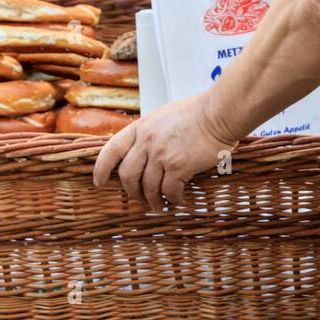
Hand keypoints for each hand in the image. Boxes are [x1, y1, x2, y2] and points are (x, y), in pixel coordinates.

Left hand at [93, 90, 238, 211]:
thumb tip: (145, 152)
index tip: (99, 182)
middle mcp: (147, 141)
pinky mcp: (178, 166)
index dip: (101, 168)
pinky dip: (172, 199)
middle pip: (127, 175)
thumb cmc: (199, 112)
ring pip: (148, 187)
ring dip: (153, 200)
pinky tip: (178, 200)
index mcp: (141, 127)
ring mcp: (161, 155)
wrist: (220, 113)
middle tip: (140, 200)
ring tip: (159, 206)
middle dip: (132, 192)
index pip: (111, 150)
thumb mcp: (164, 116)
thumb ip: (151, 132)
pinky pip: (169, 191)